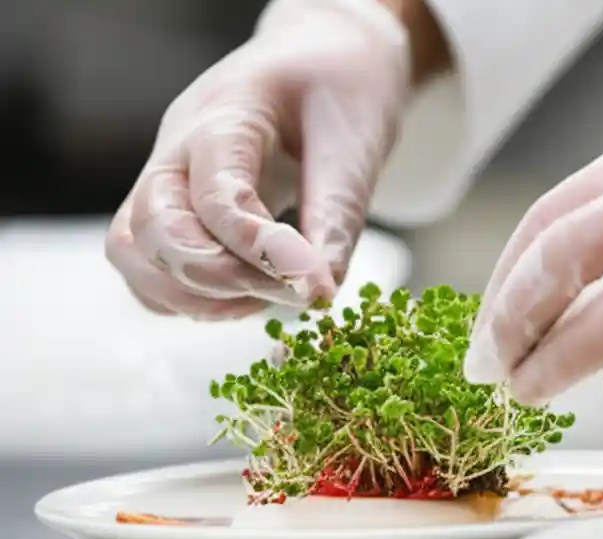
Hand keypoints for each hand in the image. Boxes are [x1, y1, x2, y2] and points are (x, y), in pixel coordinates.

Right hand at [106, 0, 411, 317]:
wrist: (327, 60)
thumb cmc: (341, 91)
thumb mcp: (355, 144)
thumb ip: (336, 217)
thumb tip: (321, 292)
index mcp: (224, 114)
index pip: (213, 192)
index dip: (257, 248)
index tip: (313, 285)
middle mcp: (177, 148)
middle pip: (148, 227)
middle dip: (217, 278)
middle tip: (293, 295)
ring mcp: (166, 178)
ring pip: (131, 253)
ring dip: (194, 296)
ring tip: (270, 299)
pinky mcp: (174, 210)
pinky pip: (149, 269)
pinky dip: (189, 299)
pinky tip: (250, 297)